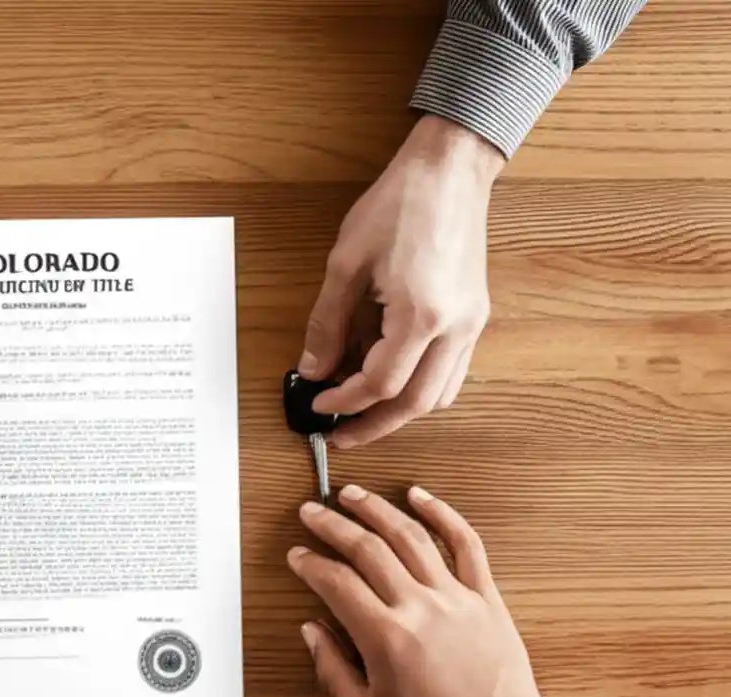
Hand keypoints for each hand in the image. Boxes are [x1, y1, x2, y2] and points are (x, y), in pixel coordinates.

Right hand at [287, 485, 547, 696]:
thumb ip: (333, 669)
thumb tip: (311, 632)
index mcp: (388, 639)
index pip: (336, 583)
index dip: (310, 564)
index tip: (298, 556)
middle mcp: (421, 609)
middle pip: (367, 549)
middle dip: (332, 524)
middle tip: (313, 511)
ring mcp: (456, 598)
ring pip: (410, 536)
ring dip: (377, 508)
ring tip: (354, 494)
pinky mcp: (487, 598)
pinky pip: (466, 544)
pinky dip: (443, 514)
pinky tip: (420, 496)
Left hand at [298, 116, 503, 447]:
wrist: (449, 170)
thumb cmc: (400, 205)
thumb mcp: (345, 264)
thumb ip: (327, 323)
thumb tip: (313, 367)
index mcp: (422, 316)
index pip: (380, 384)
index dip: (344, 401)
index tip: (318, 405)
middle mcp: (455, 328)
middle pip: (416, 404)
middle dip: (374, 425)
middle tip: (340, 434)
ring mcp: (472, 324)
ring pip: (441, 394)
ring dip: (400, 411)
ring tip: (362, 413)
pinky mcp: (475, 316)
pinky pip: (452, 371)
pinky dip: (422, 388)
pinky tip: (393, 381)